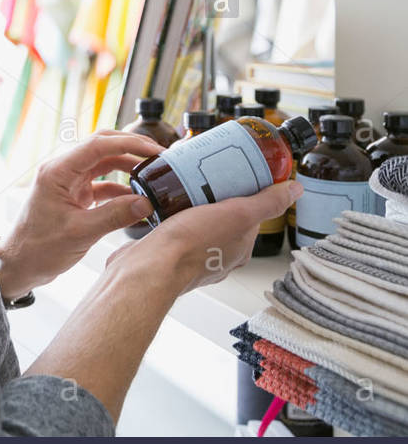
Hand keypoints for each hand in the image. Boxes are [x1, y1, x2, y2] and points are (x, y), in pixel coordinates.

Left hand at [0, 130, 165, 298]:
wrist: (20, 264)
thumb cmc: (39, 248)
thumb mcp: (81, 233)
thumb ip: (115, 216)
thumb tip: (147, 202)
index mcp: (58, 171)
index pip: (98, 144)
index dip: (130, 143)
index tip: (156, 149)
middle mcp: (62, 170)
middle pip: (102, 147)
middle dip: (131, 148)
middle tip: (160, 157)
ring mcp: (68, 182)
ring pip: (104, 164)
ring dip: (128, 167)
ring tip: (154, 175)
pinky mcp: (74, 195)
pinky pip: (102, 184)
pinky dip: (121, 188)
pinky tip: (139, 198)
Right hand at [108, 180, 302, 293]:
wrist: (149, 267)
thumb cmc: (191, 245)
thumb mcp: (237, 215)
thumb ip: (266, 202)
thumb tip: (295, 189)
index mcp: (240, 249)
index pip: (250, 215)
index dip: (244, 194)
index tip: (233, 176)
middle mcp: (219, 256)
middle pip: (224, 219)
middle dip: (216, 199)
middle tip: (204, 178)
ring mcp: (193, 257)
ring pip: (199, 225)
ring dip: (193, 208)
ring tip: (183, 188)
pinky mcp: (169, 254)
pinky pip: (177, 231)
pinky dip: (174, 218)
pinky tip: (166, 207)